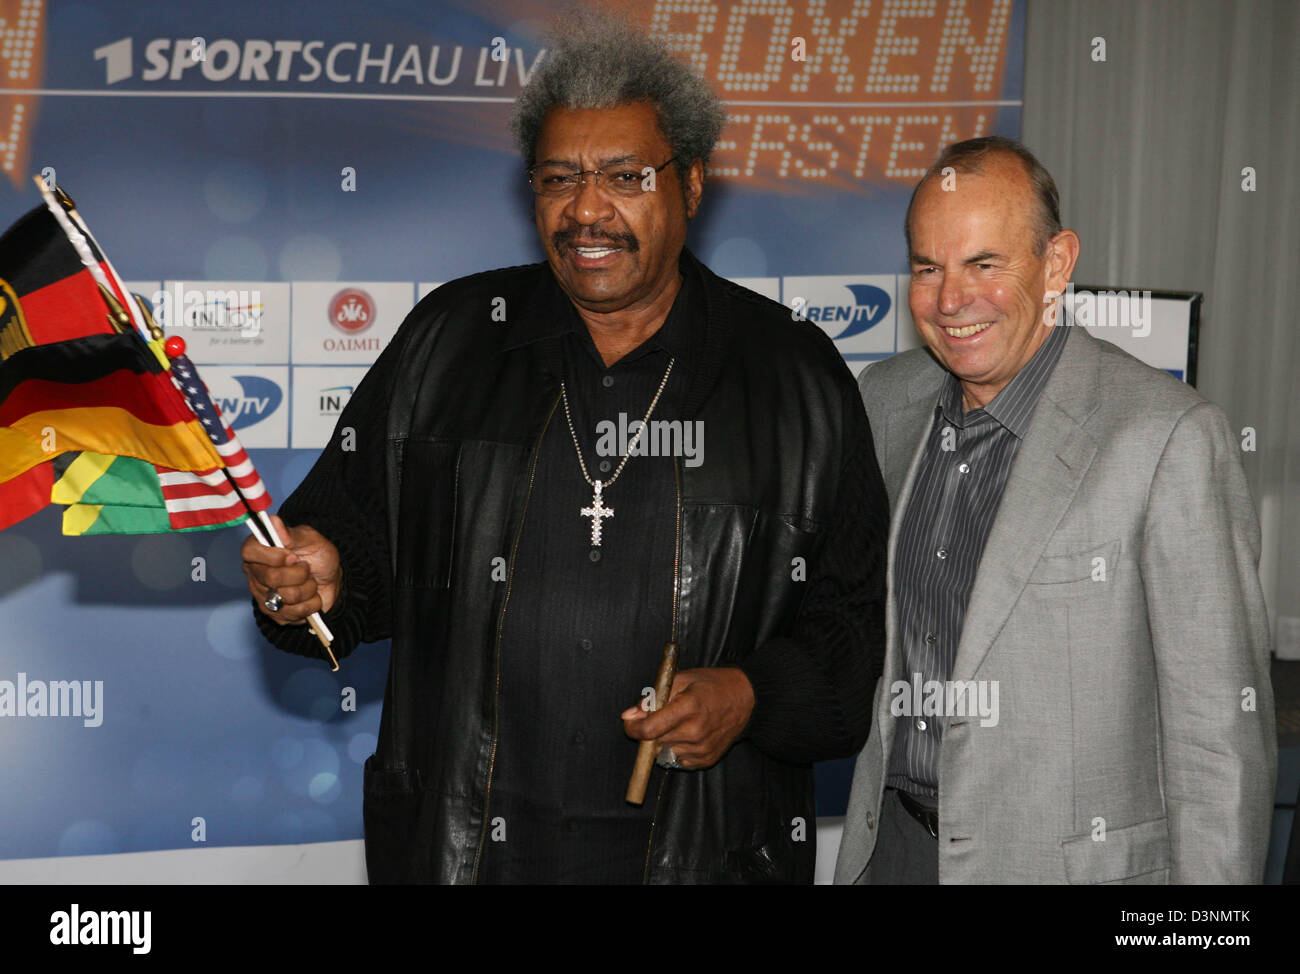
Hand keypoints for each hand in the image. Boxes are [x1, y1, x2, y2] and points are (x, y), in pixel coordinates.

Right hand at [241, 514, 341, 624]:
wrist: (330, 578)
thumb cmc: (317, 555)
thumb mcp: (310, 538)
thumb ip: (291, 532)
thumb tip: (274, 522)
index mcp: (258, 550)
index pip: (249, 551)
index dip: (272, 556)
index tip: (292, 556)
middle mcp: (255, 573)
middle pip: (271, 578)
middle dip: (299, 574)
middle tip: (307, 568)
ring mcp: (263, 595)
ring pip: (285, 597)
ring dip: (308, 589)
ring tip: (311, 583)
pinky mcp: (274, 613)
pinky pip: (294, 613)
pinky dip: (311, 604)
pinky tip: (311, 597)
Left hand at [621, 667, 754, 769]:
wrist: (747, 699)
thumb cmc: (712, 685)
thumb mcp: (681, 679)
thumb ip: (653, 697)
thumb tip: (629, 714)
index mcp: (688, 707)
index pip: (649, 729)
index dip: (633, 728)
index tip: (630, 722)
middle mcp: (695, 732)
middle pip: (654, 742)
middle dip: (648, 731)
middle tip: (659, 717)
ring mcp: (701, 749)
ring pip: (664, 752)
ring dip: (663, 740)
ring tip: (679, 724)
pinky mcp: (706, 760)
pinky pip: (678, 760)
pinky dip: (677, 749)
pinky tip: (688, 734)